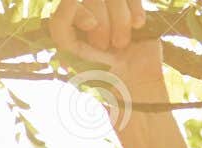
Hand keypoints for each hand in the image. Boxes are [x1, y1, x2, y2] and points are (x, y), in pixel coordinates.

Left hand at [48, 0, 166, 104]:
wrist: (139, 85)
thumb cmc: (109, 82)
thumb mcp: (82, 66)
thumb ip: (67, 39)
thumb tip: (70, 8)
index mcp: (69, 38)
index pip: (61, 14)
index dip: (71, 11)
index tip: (91, 24)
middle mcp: (87, 21)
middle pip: (91, 0)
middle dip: (103, 25)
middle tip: (106, 47)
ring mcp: (110, 15)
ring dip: (120, 22)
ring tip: (122, 44)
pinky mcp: (130, 12)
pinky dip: (135, 10)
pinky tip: (138, 26)